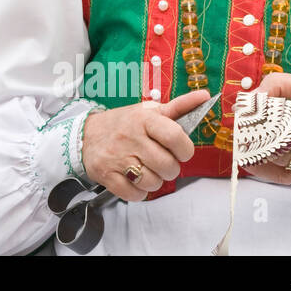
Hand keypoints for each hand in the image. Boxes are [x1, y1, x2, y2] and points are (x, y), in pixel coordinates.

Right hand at [80, 89, 209, 201]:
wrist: (85, 135)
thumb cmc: (123, 124)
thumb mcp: (148, 111)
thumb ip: (178, 106)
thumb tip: (205, 96)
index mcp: (143, 119)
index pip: (176, 137)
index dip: (185, 149)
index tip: (181, 151)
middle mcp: (130, 137)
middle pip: (168, 166)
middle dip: (170, 168)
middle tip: (161, 161)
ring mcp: (118, 158)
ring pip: (153, 182)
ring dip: (155, 180)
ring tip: (147, 169)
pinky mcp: (107, 175)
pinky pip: (135, 194)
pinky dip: (139, 192)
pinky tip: (134, 179)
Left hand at [241, 72, 290, 183]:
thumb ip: (275, 86)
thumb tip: (248, 100)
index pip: (283, 118)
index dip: (259, 114)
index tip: (243, 110)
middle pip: (277, 140)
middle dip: (252, 132)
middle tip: (237, 125)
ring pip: (276, 158)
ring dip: (254, 149)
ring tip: (240, 138)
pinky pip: (282, 176)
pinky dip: (262, 168)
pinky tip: (249, 159)